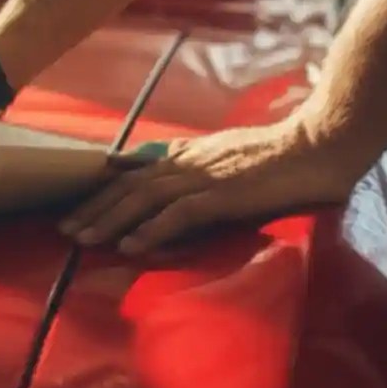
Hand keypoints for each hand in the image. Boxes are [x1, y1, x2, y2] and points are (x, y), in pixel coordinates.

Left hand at [60, 118, 366, 254]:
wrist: (321, 143)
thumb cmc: (280, 153)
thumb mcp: (225, 153)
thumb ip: (192, 162)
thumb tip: (161, 167)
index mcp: (188, 155)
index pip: (135, 173)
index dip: (103, 191)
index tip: (75, 207)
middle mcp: (189, 163)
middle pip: (131, 187)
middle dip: (95, 208)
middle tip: (64, 229)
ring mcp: (206, 178)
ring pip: (146, 200)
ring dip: (112, 220)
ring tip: (84, 239)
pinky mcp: (225, 195)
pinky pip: (181, 214)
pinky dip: (152, 229)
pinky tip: (131, 244)